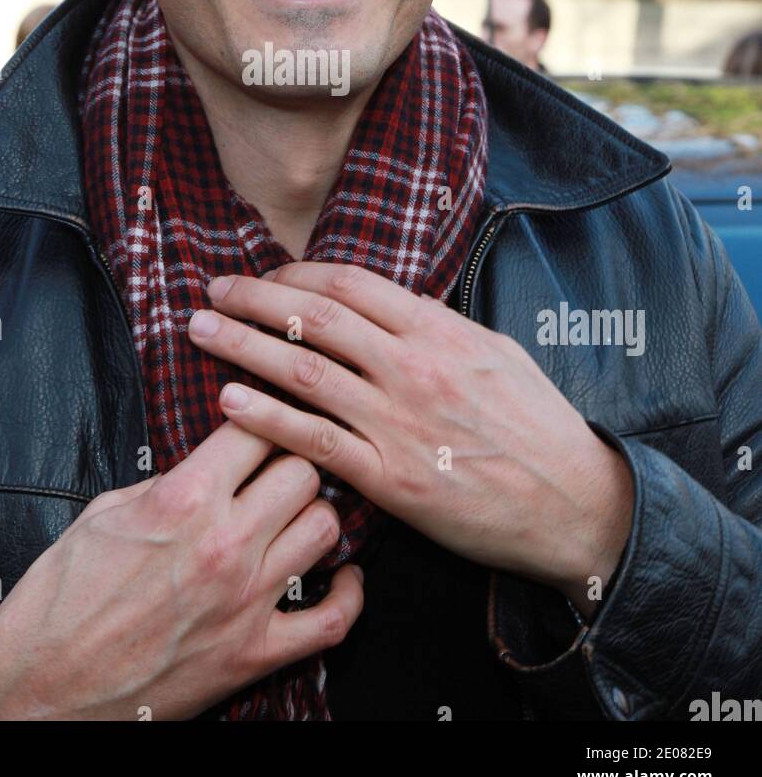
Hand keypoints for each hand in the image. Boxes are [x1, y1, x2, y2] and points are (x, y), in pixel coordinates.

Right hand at [0, 420, 363, 719]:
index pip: (256, 428)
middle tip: (276, 471)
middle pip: (303, 472)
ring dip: (313, 518)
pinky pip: (333, 621)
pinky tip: (342, 579)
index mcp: (182, 499)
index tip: (263, 416)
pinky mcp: (254, 655)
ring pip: (325, 530)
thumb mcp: (104, 513)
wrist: (41, 687)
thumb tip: (205, 466)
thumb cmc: (61, 597)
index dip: (261, 415)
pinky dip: (348, 597)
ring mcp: (245, 601)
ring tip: (296, 518)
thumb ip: (166, 482)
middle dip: (291, 464)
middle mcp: (223, 543)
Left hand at [188, 263, 633, 604]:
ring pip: (303, 371)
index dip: (295, 274)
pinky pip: (315, 440)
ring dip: (243, 346)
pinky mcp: (391, 478)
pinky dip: (266, 417)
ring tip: (202, 331)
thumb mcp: (495, 352)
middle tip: (213, 291)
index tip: (264, 274)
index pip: (349, 284)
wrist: (574, 502)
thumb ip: (437, 327)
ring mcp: (398, 422)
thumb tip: (389, 306)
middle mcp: (413, 367)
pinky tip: (228, 400)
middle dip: (254, 298)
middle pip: (314, 318)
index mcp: (439, 329)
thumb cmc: (537, 425)